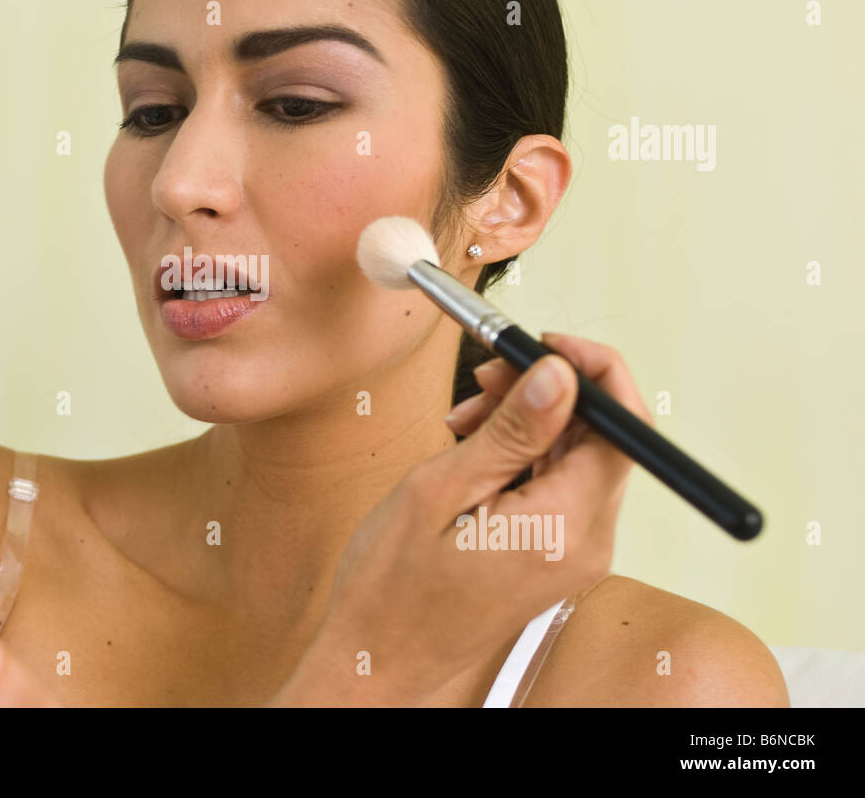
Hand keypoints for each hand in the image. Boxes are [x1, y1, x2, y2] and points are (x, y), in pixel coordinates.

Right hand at [271, 332, 649, 705]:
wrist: (378, 659)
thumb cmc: (392, 587)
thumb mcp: (440, 490)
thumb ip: (511, 432)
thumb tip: (562, 376)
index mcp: (563, 528)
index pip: (623, 428)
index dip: (593, 371)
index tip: (544, 344)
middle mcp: (586, 546)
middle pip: (603, 438)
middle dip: (550, 393)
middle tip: (486, 376)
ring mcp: (574, 556)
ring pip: (579, 458)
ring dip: (531, 423)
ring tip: (467, 419)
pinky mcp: (557, 559)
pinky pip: (561, 487)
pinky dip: (525, 456)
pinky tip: (476, 451)